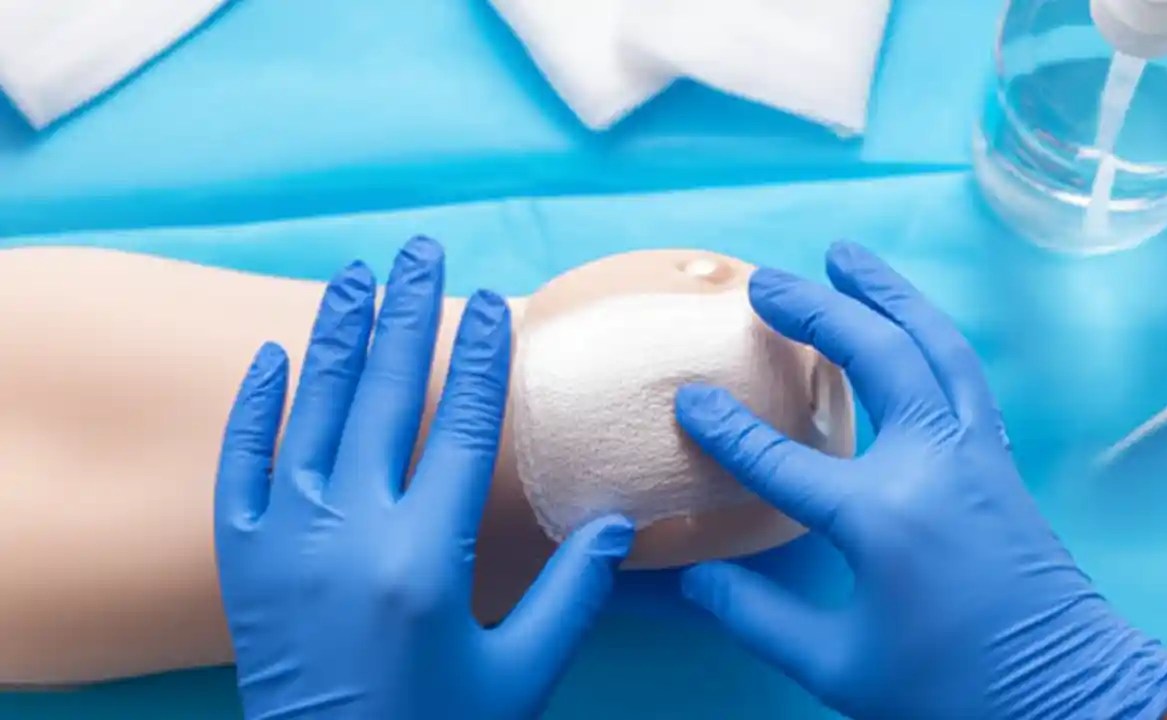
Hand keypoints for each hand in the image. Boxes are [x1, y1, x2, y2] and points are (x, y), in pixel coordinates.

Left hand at [214, 236, 633, 719]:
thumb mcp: (523, 676)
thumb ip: (573, 593)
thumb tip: (617, 520)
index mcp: (427, 558)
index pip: (462, 429)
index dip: (482, 358)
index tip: (494, 301)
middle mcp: (352, 535)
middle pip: (385, 397)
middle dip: (409, 315)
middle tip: (422, 249)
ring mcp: (286, 543)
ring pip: (311, 413)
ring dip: (337, 337)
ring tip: (358, 275)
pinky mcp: (240, 562)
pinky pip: (240, 465)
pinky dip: (254, 408)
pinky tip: (270, 356)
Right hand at [675, 242, 1166, 718]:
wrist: (1068, 694)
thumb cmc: (951, 688)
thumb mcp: (838, 667)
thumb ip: (755, 616)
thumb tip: (688, 579)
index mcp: (883, 518)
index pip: (782, 460)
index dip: (727, 430)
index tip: (689, 399)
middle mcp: (933, 466)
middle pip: (876, 358)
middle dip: (816, 312)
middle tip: (765, 282)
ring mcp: (975, 456)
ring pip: (934, 345)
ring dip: (888, 293)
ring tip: (846, 256)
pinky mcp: (998, 462)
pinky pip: (962, 373)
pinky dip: (929, 333)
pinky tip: (907, 321)